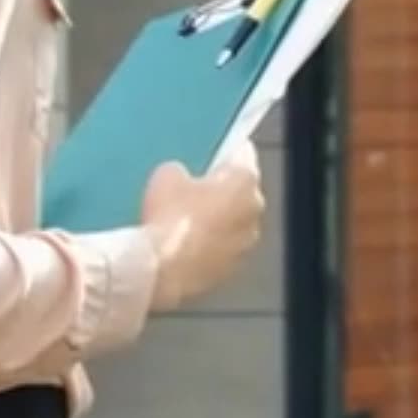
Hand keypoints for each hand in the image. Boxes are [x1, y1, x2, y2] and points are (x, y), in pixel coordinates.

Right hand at [140, 146, 264, 310]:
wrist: (162, 268)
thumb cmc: (169, 217)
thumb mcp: (166, 175)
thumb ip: (182, 170)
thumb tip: (182, 177)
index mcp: (245, 179)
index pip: (242, 152)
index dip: (224, 150)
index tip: (214, 152)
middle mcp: (255, 209)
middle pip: (241, 189)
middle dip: (221, 188)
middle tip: (193, 187)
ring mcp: (247, 242)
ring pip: (234, 221)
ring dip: (218, 218)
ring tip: (185, 219)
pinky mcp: (233, 267)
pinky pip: (224, 246)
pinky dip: (211, 243)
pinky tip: (185, 243)